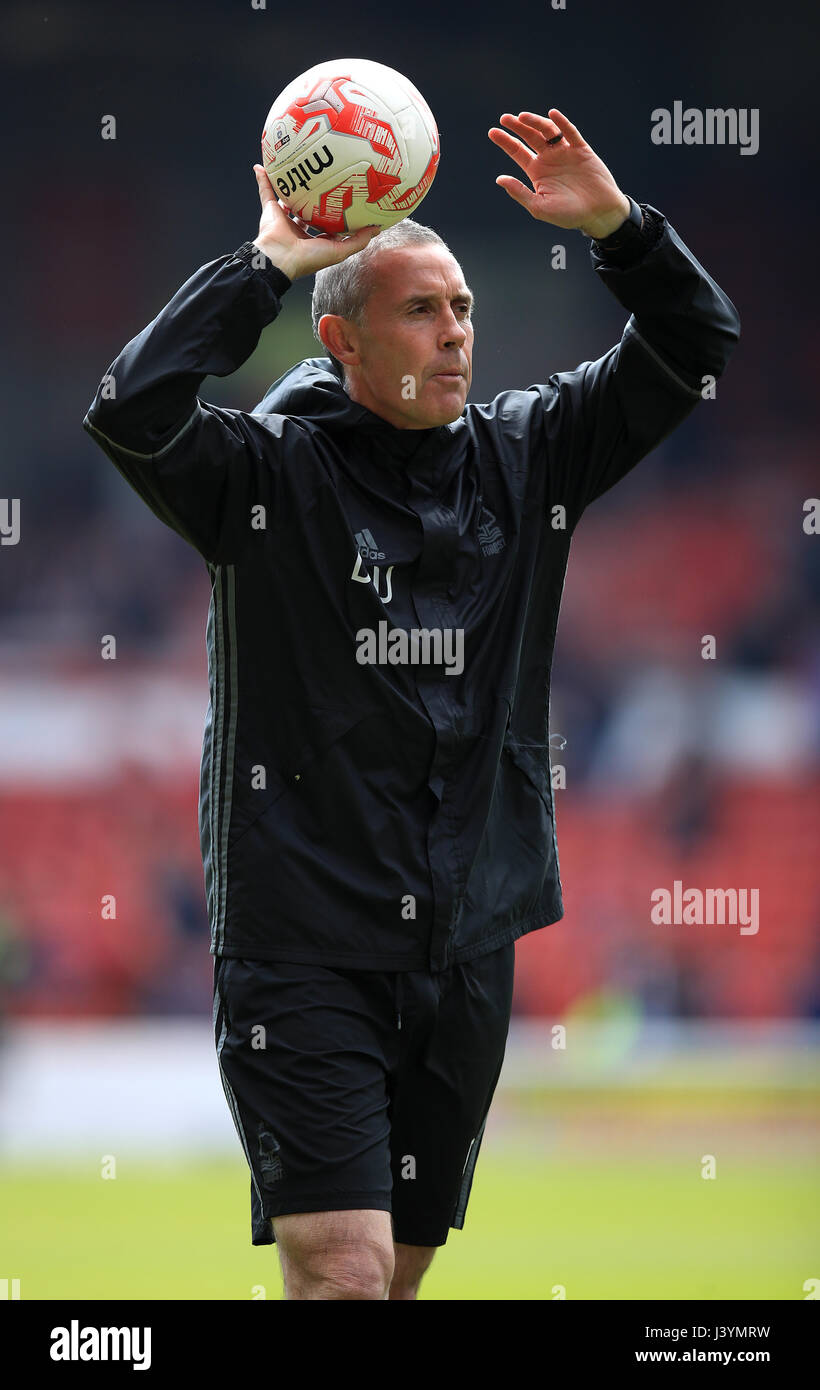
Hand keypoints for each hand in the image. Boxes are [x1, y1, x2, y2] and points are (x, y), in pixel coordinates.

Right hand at [251, 165, 381, 280]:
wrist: (280, 258)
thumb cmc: (308, 258)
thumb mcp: (339, 251)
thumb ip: (358, 241)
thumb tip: (376, 228)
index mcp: (313, 240)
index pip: (327, 226)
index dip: (336, 216)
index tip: (346, 202)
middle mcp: (298, 230)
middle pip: (308, 210)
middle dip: (314, 199)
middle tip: (323, 181)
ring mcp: (283, 219)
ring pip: (288, 199)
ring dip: (290, 186)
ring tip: (295, 169)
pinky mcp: (270, 211)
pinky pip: (266, 191)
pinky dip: (263, 180)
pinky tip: (262, 167)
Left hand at [488, 109, 630, 238]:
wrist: (598, 214)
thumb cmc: (568, 215)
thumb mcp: (539, 207)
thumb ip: (519, 192)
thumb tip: (499, 179)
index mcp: (537, 172)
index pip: (518, 152)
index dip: (505, 141)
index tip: (492, 132)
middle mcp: (549, 159)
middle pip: (530, 137)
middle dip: (517, 127)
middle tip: (504, 119)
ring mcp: (565, 152)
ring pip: (547, 131)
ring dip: (535, 122)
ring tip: (522, 117)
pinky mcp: (581, 150)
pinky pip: (570, 133)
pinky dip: (562, 123)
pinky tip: (552, 115)